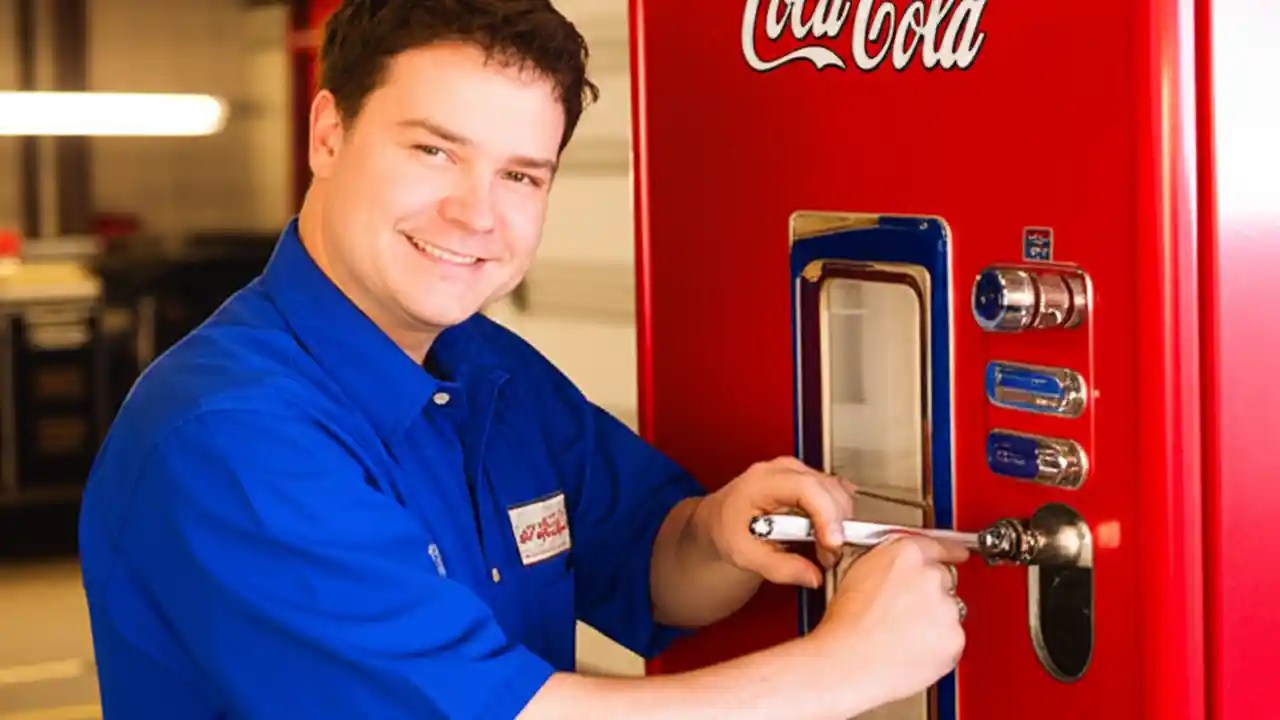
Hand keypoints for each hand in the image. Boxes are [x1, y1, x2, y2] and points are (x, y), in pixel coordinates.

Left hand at [695, 456, 854, 588]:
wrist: (719, 518)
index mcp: (763, 482)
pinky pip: (835, 493)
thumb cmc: (726, 528)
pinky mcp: (808, 479)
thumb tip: (813, 576)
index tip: (832, 542)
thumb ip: (779, 568)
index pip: (805, 488)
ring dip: (839, 523)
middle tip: (827, 555)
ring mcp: (798, 472)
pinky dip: (839, 516)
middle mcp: (783, 470)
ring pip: (836, 491)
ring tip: (823, 549)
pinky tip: (826, 535)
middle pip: (827, 489)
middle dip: (835, 526)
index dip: (826, 514)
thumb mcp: (743, 555)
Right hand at [809, 536, 969, 708]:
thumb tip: (895, 571)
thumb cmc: (845, 625)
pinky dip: (938, 646)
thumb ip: (887, 564)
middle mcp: (930, 576)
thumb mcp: (856, 575)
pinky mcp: (954, 638)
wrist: (849, 663)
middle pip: (943, 579)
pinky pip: (952, 640)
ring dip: (933, 621)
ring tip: (902, 635)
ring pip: (948, 611)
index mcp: (906, 554)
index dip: (949, 550)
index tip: (957, 552)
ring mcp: (946, 607)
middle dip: (930, 593)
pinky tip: (912, 650)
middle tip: (905, 612)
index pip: (939, 545)